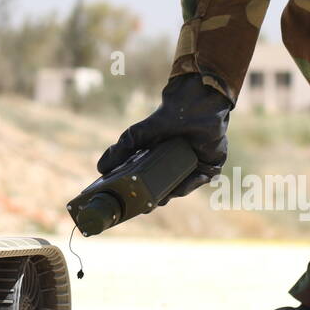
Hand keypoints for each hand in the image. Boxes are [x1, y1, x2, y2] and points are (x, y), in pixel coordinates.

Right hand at [97, 73, 229, 199]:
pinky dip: (191, 182)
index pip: (149, 184)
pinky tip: (180, 183)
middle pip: (165, 190)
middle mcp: (176, 167)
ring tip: (160, 196)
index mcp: (158, 162)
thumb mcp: (137, 136)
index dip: (140, 194)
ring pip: (181, 187)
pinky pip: (200, 180)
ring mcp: (193, 167)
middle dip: (155, 198)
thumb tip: (100, 168)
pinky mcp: (210, 166)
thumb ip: (119, 150)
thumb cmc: (166, 118)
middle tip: (146, 205)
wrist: (193, 104)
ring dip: (171, 192)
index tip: (131, 202)